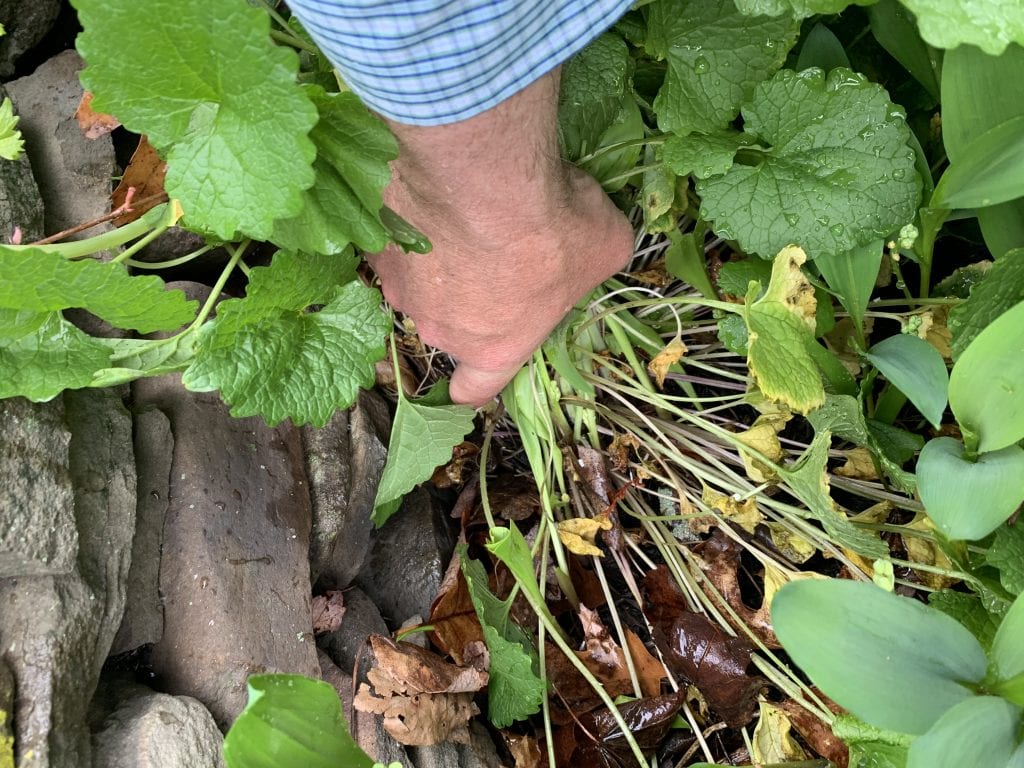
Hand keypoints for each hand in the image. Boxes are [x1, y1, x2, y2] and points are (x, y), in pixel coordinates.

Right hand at [367, 71, 632, 405]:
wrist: (482, 176)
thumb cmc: (551, 227)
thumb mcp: (605, 248)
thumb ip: (596, 263)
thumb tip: (602, 246)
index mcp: (495, 349)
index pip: (476, 388)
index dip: (474, 385)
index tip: (474, 373)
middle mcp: (441, 330)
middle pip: (452, 325)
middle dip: (468, 296)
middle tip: (493, 252)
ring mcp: (402, 289)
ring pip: (421, 282)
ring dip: (438, 260)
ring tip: (462, 217)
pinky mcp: (377, 246)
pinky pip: (397, 243)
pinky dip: (413, 227)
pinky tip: (434, 198)